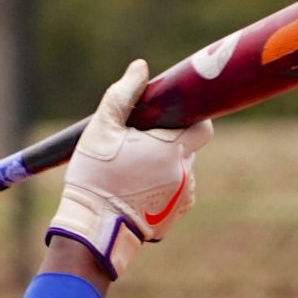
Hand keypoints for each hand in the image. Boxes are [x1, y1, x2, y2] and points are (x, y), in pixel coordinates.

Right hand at [46, 60, 213, 279]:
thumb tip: (141, 68)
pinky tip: (133, 194)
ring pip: (180, 171)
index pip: (202, 126)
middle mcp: (186, 172)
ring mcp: (184, 197)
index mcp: (171, 149)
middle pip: (186, 148)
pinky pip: (175, 193)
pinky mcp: (176, 216)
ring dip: (163, 168)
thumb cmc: (95, 178)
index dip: (187, 120)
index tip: (166, 122)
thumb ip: (122, 95)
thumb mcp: (101, 130)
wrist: (94, 229)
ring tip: (130, 176)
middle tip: (135, 150)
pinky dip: (160, 189)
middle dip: (166, 146)